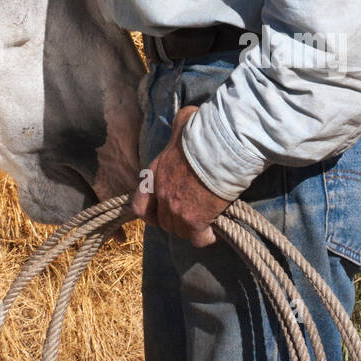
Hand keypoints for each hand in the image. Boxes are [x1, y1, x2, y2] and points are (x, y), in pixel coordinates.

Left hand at [131, 105, 231, 247]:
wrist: (220, 146)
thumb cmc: (203, 131)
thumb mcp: (182, 124)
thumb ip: (178, 131)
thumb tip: (185, 122)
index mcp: (154, 174)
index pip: (139, 205)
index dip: (150, 213)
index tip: (161, 211)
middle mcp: (161, 194)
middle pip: (162, 221)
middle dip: (175, 220)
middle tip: (191, 214)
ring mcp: (176, 209)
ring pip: (179, 231)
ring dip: (191, 229)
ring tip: (204, 220)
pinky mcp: (195, 220)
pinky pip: (198, 239)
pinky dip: (205, 237)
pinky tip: (213, 230)